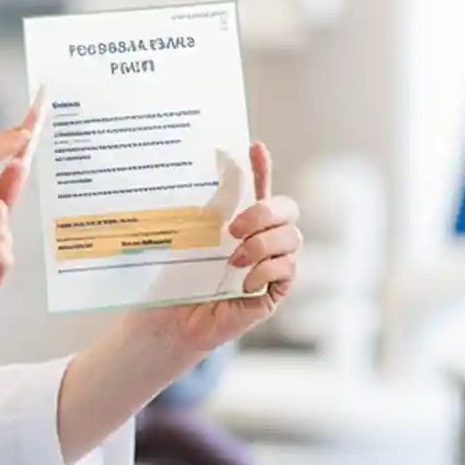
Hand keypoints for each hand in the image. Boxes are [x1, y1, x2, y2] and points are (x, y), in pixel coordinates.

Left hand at [124, 142, 302, 358]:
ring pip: (292, 238)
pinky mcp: (274, 292)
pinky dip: (266, 270)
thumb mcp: (195, 233)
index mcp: (242, 222)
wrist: (172, 318)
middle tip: (234, 228)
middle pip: (289, 210)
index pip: (260, 188)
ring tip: (234, 259)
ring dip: (262, 244)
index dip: (262, 167)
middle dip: (266, 212)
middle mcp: (262, 240)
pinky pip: (288, 270)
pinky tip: (243, 282)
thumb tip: (221, 161)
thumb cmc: (180, 276)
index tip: (254, 146)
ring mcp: (272, 265)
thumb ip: (214, 202)